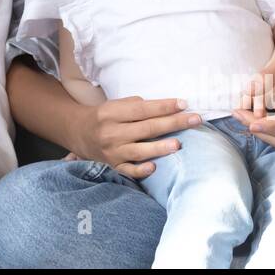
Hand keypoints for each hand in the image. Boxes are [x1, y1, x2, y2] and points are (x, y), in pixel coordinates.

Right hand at [72, 96, 201, 179]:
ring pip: (139, 150)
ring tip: (178, 144)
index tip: (184, 103)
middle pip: (146, 128)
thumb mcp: (116, 105)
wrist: (79, 133)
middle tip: (195, 119)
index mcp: (112, 112)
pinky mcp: (113, 165)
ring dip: (159, 147)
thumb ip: (137, 106)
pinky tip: (154, 167)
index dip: (163, 106)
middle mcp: (111, 132)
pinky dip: (141, 169)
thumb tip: (166, 108)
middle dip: (172, 123)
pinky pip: (128, 170)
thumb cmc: (105, 116)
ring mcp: (112, 151)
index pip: (142, 109)